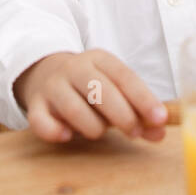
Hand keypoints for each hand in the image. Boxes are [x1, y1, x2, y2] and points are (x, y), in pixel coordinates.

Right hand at [13, 49, 169, 143]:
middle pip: (99, 89)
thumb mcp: (115, 90)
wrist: (46, 73)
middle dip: (122, 114)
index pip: (124, 76)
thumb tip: (160, 131)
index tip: (160, 118)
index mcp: (99, 59)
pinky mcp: (35, 105)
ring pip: (73, 107)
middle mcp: (75, 68)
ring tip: (99, 133)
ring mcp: (53, 86)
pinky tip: (67, 135)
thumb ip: (138, 111)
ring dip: (91, 126)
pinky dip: (55, 130)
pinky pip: (41, 120)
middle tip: (135, 132)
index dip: (143, 98)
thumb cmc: (90, 86)